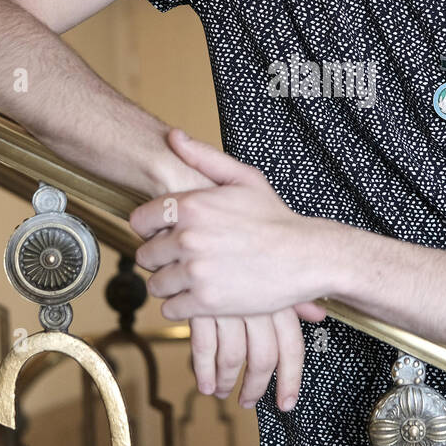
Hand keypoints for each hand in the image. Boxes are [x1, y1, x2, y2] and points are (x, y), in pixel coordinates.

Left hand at [132, 128, 329, 316]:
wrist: (306, 257)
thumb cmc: (276, 218)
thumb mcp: (244, 179)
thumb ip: (204, 157)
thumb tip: (173, 136)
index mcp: (192, 206)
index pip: (139, 221)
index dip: (150, 228)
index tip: (165, 234)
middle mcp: (188, 238)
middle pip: (145, 255)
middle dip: (161, 258)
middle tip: (182, 258)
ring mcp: (196, 272)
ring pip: (156, 284)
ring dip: (170, 283)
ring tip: (192, 278)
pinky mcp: (206, 302)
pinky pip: (171, 308)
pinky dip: (182, 306)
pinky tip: (199, 296)